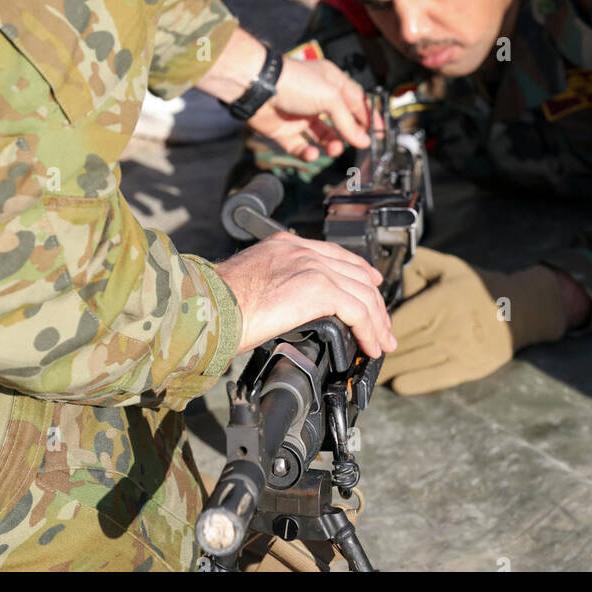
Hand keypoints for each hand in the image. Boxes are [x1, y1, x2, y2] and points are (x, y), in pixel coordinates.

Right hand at [216, 230, 395, 357]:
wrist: (209, 305)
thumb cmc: (218, 304)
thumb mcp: (252, 285)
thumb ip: (276, 288)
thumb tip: (285, 312)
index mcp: (285, 245)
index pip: (334, 253)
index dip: (359, 272)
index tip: (371, 287)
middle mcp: (301, 249)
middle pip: (355, 271)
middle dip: (374, 301)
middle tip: (382, 326)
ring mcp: (311, 265)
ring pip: (361, 292)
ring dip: (377, 321)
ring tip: (382, 343)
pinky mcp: (318, 287)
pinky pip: (358, 310)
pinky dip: (370, 330)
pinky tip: (371, 346)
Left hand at [247, 56, 370, 160]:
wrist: (258, 89)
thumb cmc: (294, 82)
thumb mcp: (330, 98)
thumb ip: (348, 121)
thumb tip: (363, 140)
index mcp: (331, 82)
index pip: (356, 101)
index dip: (368, 117)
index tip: (378, 133)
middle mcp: (317, 98)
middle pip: (340, 120)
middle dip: (350, 133)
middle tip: (358, 145)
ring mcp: (301, 115)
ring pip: (322, 136)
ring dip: (331, 144)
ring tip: (334, 149)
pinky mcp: (285, 131)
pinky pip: (301, 147)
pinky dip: (308, 153)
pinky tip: (311, 153)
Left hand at [377, 247, 511, 394]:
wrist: (516, 310)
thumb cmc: (476, 287)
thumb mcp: (448, 266)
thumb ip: (417, 265)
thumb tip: (389, 272)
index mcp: (440, 302)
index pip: (399, 320)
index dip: (378, 327)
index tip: (363, 330)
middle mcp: (447, 328)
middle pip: (402, 344)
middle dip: (377, 350)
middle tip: (356, 355)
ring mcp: (456, 351)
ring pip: (413, 363)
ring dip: (389, 368)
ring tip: (370, 370)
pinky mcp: (465, 369)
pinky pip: (432, 379)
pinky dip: (412, 383)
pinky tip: (397, 382)